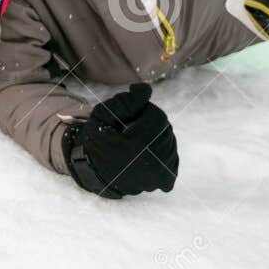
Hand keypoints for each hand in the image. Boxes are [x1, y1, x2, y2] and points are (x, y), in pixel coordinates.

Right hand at [63, 83, 178, 198]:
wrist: (96, 174)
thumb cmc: (99, 141)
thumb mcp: (102, 116)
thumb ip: (125, 101)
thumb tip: (146, 89)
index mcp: (138, 145)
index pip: (156, 115)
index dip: (143, 111)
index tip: (128, 117)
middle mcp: (153, 162)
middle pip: (165, 128)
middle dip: (150, 123)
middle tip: (131, 129)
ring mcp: (162, 173)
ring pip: (169, 140)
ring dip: (155, 137)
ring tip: (135, 142)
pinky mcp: (166, 180)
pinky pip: (172, 155)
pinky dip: (160, 151)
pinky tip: (144, 154)